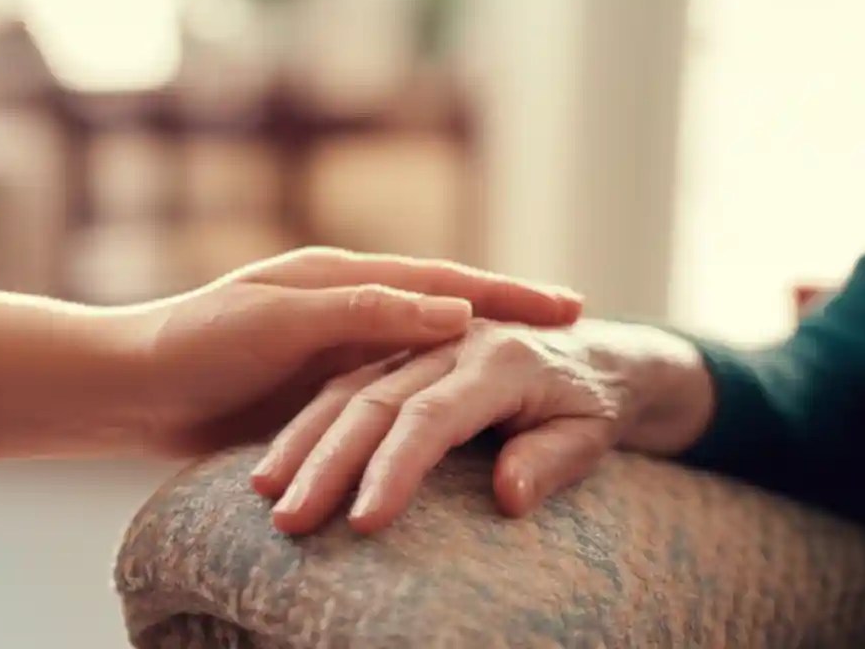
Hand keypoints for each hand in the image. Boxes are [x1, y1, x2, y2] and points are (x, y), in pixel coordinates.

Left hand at [117, 248, 582, 455]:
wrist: (130, 386)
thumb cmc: (199, 343)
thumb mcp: (283, 319)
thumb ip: (363, 313)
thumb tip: (454, 313)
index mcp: (345, 281)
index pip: (446, 283)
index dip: (509, 294)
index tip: (569, 307)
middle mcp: (348, 311)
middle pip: (447, 318)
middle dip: (508, 323)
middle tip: (575, 336)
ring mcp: (335, 354)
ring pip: (424, 362)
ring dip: (474, 371)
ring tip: (533, 378)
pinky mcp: (318, 396)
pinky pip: (390, 402)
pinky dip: (431, 412)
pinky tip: (463, 428)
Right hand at [250, 319, 713, 533]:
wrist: (598, 356)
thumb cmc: (594, 403)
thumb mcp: (592, 434)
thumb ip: (551, 460)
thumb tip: (508, 495)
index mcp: (501, 360)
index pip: (433, 418)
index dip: (396, 469)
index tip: (365, 522)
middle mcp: (452, 343)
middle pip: (374, 401)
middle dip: (329, 463)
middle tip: (291, 520)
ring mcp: (420, 343)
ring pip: (347, 387)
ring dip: (303, 441)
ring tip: (266, 495)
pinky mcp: (399, 351)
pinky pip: (344, 382)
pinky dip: (309, 422)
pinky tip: (279, 462)